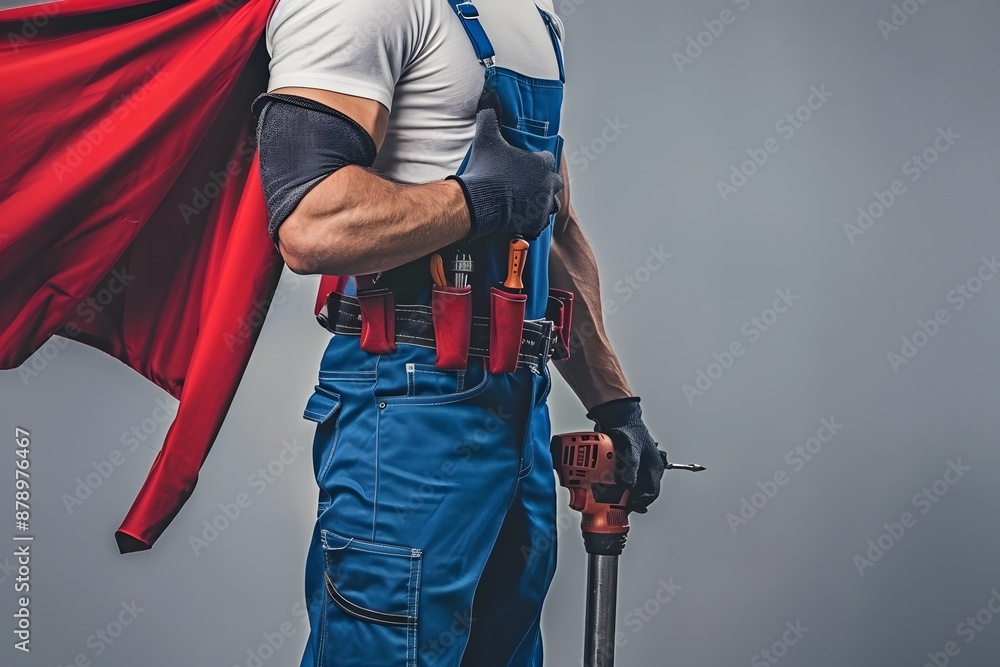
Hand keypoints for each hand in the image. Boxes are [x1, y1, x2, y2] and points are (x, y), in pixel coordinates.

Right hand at [447, 87, 562, 239]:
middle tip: (526, 183)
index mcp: (542, 163)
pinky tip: (522, 218)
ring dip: (541, 201)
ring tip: (526, 202)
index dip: (538, 161)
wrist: (480, 201)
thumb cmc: (486, 170)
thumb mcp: (487, 138)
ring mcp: (543, 205)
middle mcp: (548, 184)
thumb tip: (487, 102)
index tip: (527, 164)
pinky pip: (540, 222)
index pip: (548, 159)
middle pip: (553, 182)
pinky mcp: (536, 223)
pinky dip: (533, 220)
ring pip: (550, 203)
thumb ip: (489, 117)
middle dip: (543, 182)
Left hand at [586, 396, 667, 513]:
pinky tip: (606, 485)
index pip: (650, 493)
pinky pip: (623, 479)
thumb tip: (629, 484)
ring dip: (622, 493)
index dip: (638, 503)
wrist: (618, 415)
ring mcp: (637, 467)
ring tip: (610, 497)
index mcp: (654, 467)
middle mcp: (648, 469)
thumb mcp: (631, 448)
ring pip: (632, 487)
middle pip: (641, 492)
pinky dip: (615, 484)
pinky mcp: (627, 465)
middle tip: (616, 505)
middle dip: (629, 500)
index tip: (626, 508)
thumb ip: (631, 467)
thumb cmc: (629, 428)